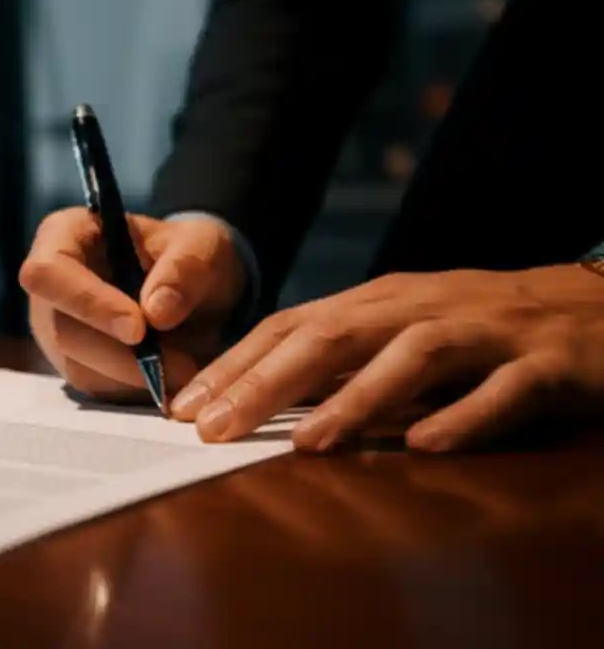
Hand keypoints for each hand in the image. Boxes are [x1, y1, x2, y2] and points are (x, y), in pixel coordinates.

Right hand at [19, 208, 245, 402]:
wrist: (192, 287)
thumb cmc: (187, 253)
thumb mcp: (202, 244)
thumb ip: (186, 267)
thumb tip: (156, 313)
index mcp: (63, 235)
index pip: (47, 272)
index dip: (87, 303)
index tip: (139, 329)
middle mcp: (48, 287)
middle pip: (62, 329)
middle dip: (120, 354)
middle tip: (181, 364)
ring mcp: (55, 330)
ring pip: (78, 366)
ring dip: (133, 376)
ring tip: (185, 368)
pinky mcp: (74, 364)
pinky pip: (94, 388)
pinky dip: (134, 389)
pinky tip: (168, 376)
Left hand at [171, 264, 603, 450]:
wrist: (595, 305)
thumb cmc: (482, 327)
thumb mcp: (403, 333)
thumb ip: (342, 359)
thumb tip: (261, 397)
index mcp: (383, 302)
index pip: (293, 326)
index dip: (236, 364)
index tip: (183, 405)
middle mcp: (423, 308)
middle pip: (334, 337)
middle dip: (267, 381)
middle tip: (214, 427)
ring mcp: (486, 331)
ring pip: (413, 357)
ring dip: (355, 399)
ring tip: (305, 443)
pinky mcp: (545, 363)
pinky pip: (502, 391)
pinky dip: (464, 416)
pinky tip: (426, 444)